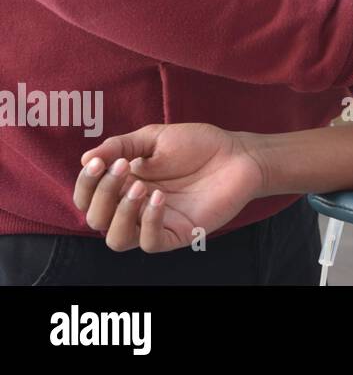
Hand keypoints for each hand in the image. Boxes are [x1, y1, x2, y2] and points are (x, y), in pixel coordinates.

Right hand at [73, 123, 264, 252]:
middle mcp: (135, 208)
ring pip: (117, 239)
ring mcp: (156, 223)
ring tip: (141, 187)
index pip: (87, 197)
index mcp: (124, 185)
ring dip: (120, 213)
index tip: (97, 162)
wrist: (238, 154)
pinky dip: (148, 223)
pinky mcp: (178, 234)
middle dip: (102, 194)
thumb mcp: (154, 138)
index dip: (85, 183)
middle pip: (96, 219)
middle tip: (122, 168)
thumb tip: (86, 158)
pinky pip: (150, 243)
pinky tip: (159, 198)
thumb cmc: (198, 145)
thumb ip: (120, 146)